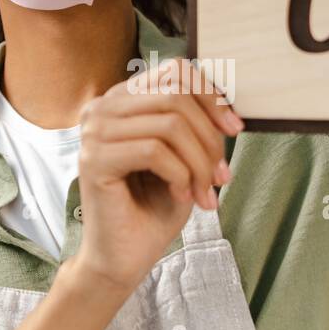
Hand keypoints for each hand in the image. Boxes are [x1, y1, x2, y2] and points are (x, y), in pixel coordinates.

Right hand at [67, 58, 242, 298]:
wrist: (124, 257)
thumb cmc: (153, 207)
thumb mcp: (185, 156)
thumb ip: (195, 124)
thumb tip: (227, 106)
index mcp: (123, 99)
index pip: (175, 72)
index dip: (212, 97)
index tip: (235, 129)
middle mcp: (103, 108)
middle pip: (176, 97)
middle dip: (209, 138)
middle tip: (220, 176)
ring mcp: (94, 132)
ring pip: (170, 124)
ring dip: (199, 163)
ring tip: (204, 192)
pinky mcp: (94, 160)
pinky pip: (154, 151)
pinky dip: (180, 174)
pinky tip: (181, 195)